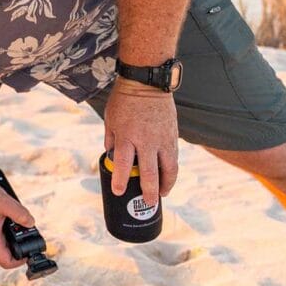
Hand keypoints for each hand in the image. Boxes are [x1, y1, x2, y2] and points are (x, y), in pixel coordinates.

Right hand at [0, 173, 34, 267]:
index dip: (21, 261)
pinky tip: (9, 216)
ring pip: (2, 243)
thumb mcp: (5, 203)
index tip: (30, 250)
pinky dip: (6, 229)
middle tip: (27, 232)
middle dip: (19, 245)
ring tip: (19, 221)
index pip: (6, 263)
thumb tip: (31, 223)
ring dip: (13, 236)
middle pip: (6, 254)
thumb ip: (21, 214)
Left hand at [103, 77, 178, 207]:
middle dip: (148, 191)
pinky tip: (168, 178)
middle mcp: (146, 140)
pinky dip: (172, 171)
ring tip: (162, 194)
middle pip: (149, 172)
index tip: (119, 192)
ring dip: (166, 184)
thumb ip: (111, 139)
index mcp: (127, 136)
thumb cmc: (124, 100)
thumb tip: (112, 155)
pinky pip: (174, 158)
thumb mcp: (110, 119)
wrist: (147, 82)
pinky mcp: (173, 136)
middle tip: (147, 203)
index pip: (124, 164)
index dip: (121, 180)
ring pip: (168, 169)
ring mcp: (162, 139)